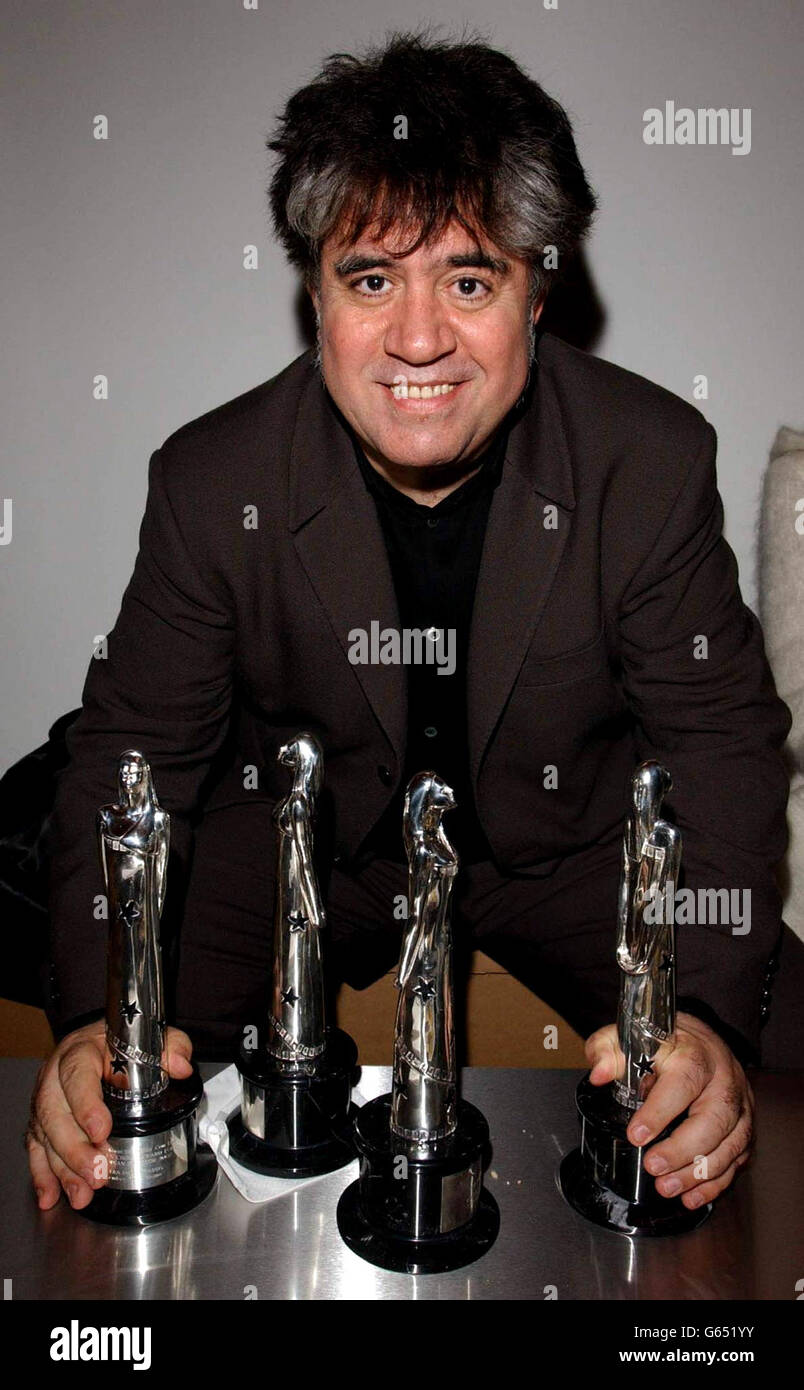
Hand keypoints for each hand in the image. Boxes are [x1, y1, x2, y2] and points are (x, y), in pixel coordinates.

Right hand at [26, 1020, 193, 1210]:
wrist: (97, 1042)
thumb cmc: (120, 1043)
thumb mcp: (150, 1038)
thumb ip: (171, 1047)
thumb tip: (181, 1067)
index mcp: (79, 1051)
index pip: (76, 1075)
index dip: (85, 1105)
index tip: (101, 1131)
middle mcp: (55, 1076)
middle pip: (54, 1113)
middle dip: (74, 1149)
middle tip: (97, 1172)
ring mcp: (46, 1100)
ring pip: (45, 1136)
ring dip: (62, 1169)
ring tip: (82, 1193)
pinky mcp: (41, 1121)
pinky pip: (36, 1148)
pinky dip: (42, 1175)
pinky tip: (51, 1195)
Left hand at [585, 1011, 753, 1208]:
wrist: (699, 1039)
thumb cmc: (663, 1041)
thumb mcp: (630, 1036)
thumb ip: (608, 1050)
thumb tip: (599, 1073)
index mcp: (695, 1053)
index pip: (684, 1080)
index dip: (661, 1110)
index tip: (637, 1135)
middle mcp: (724, 1079)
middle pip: (715, 1117)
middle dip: (684, 1149)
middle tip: (654, 1167)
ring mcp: (740, 1103)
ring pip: (731, 1142)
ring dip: (700, 1172)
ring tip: (667, 1187)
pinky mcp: (744, 1125)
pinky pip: (738, 1158)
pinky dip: (717, 1182)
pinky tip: (692, 1195)